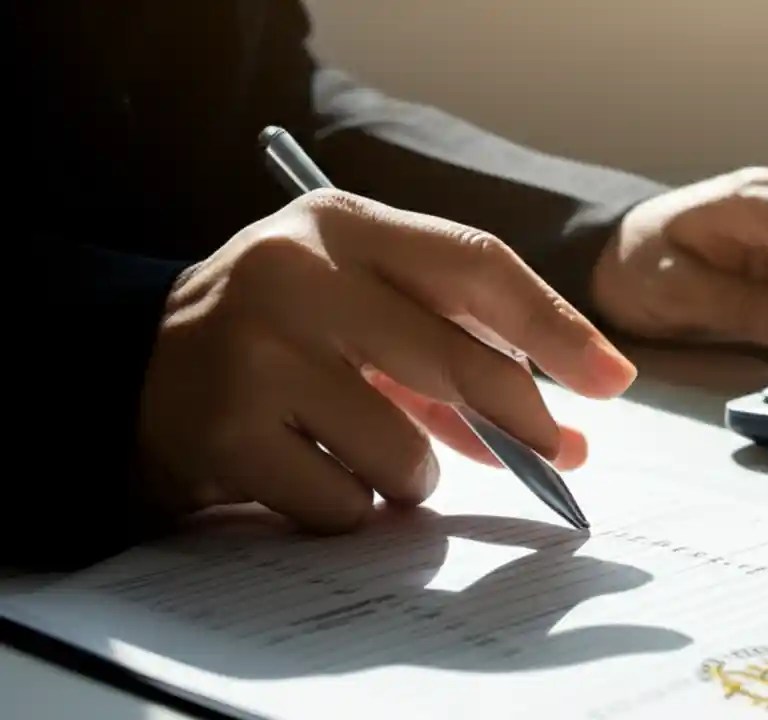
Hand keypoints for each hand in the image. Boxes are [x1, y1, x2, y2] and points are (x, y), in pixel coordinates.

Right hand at [138, 189, 635, 531]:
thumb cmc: (280, 336)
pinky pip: (347, 504)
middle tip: (557, 456)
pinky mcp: (227, 432)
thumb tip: (555, 431)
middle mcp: (298, 275)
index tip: (611, 379)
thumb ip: (448, 350)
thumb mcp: (357, 307)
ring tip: (368, 454)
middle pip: (459, 361)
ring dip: (410, 476)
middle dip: (523, 422)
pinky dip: (352, 508)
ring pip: (404, 452)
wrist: (134, 369)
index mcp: (342, 225)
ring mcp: (257, 353)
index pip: (477, 265)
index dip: (556, 326)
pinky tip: (314, 476)